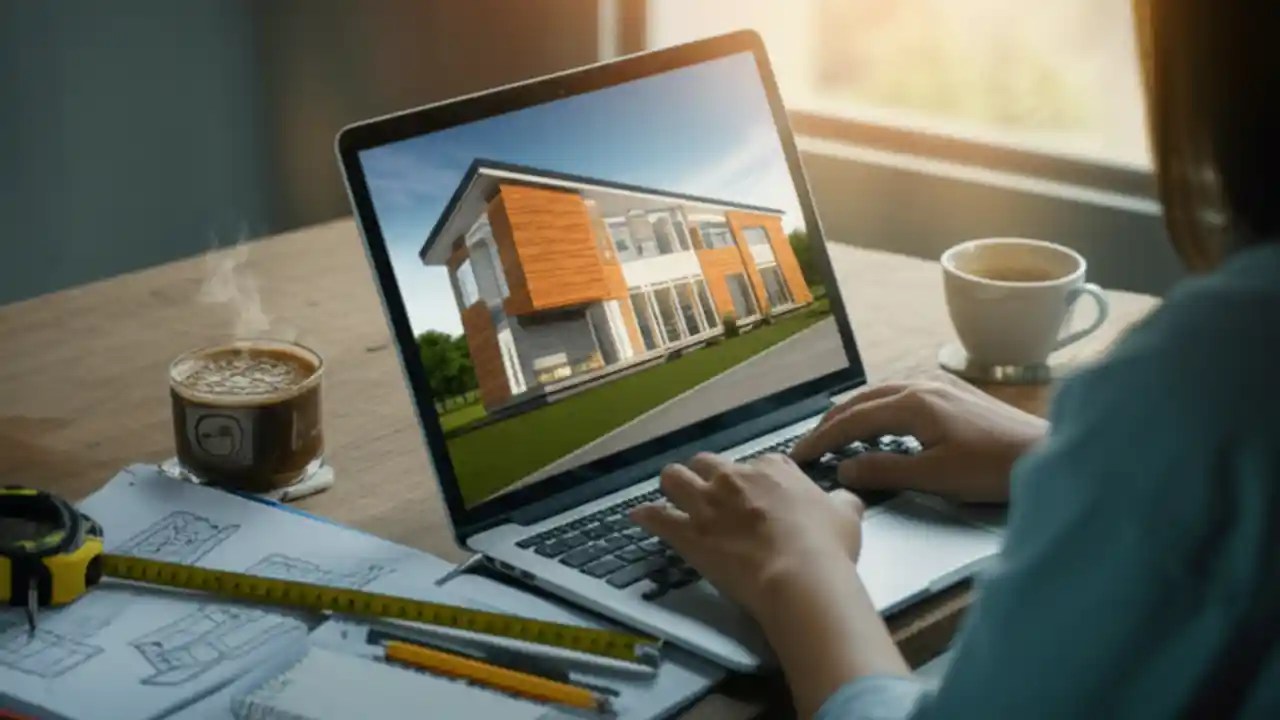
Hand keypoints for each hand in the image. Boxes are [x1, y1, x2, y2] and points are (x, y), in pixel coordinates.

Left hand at [629, 452, 863, 617]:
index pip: (756, 463)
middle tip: (710, 496)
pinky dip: (646, 516)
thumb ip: (841, 501)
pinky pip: (656, 517)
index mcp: (773, 470)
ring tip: (672, 496)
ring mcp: (707, 503)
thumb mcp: (847, 514)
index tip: (755, 495)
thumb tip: (844, 498)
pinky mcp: (688, 532)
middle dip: (706, 475)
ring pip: (674, 477)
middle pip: (707, 463)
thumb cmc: (826, 546)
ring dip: (672, 485)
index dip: (753, 478)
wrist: (799, 575)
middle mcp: (735, 478)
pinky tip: (639, 516)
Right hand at [790, 381, 1047, 502]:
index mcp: (912, 403)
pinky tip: (877, 423)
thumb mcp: (935, 476)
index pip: (852, 420)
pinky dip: (875, 408)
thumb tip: (844, 466)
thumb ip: (885, 470)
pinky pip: (899, 394)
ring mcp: (937, 385)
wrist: (1046, 452)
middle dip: (830, 422)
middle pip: (861, 400)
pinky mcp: (952, 393)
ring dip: (852, 413)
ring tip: (834, 433)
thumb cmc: (993, 468)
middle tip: (808, 445)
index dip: (821, 438)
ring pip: (879, 394)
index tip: (798, 456)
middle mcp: (920, 385)